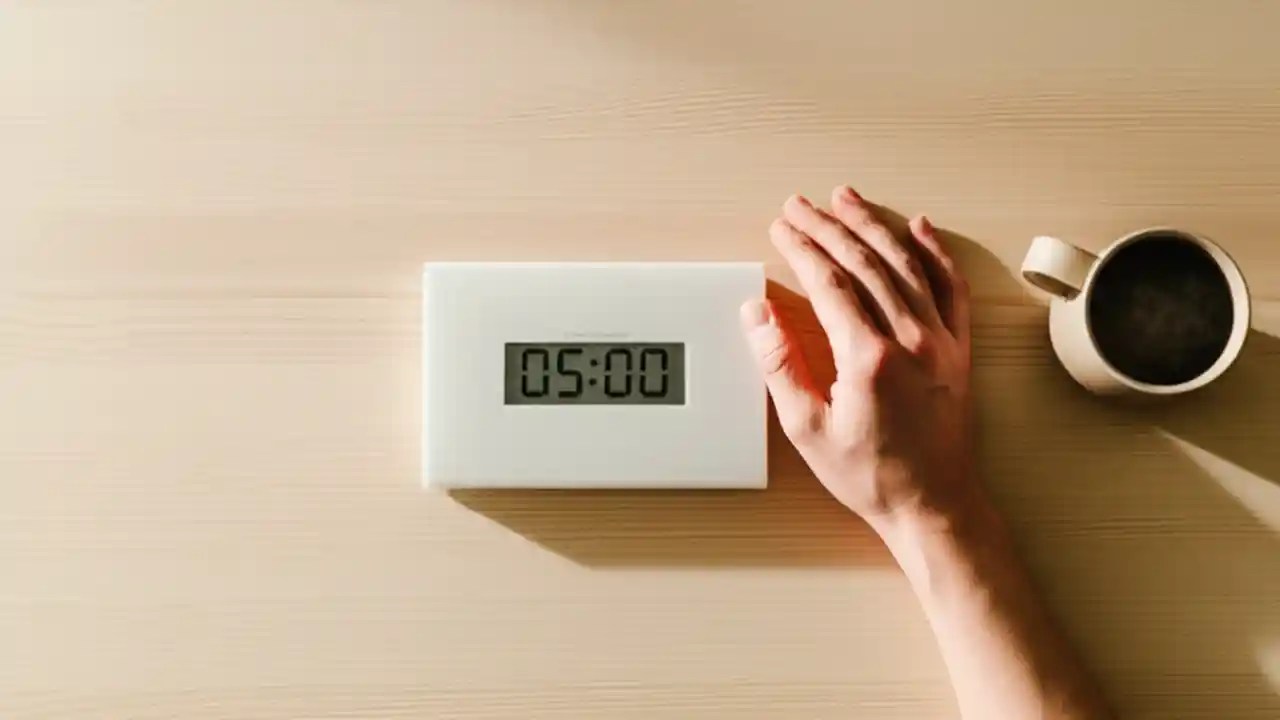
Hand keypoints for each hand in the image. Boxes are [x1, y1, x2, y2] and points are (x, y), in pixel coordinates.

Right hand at [740, 186, 976, 527]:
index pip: (829, 283)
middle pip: (865, 263)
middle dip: (828, 227)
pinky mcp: (958, 350)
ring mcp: (939, 341)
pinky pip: (951, 287)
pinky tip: (921, 229)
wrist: (932, 504)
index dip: (802, 249)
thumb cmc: (872, 476)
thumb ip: (781, 366)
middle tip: (802, 205)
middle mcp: (909, 339)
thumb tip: (758, 316)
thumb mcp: (807, 430)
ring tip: (847, 199)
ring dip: (873, 226)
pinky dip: (935, 253)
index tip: (783, 228)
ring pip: (905, 264)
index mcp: (868, 357)